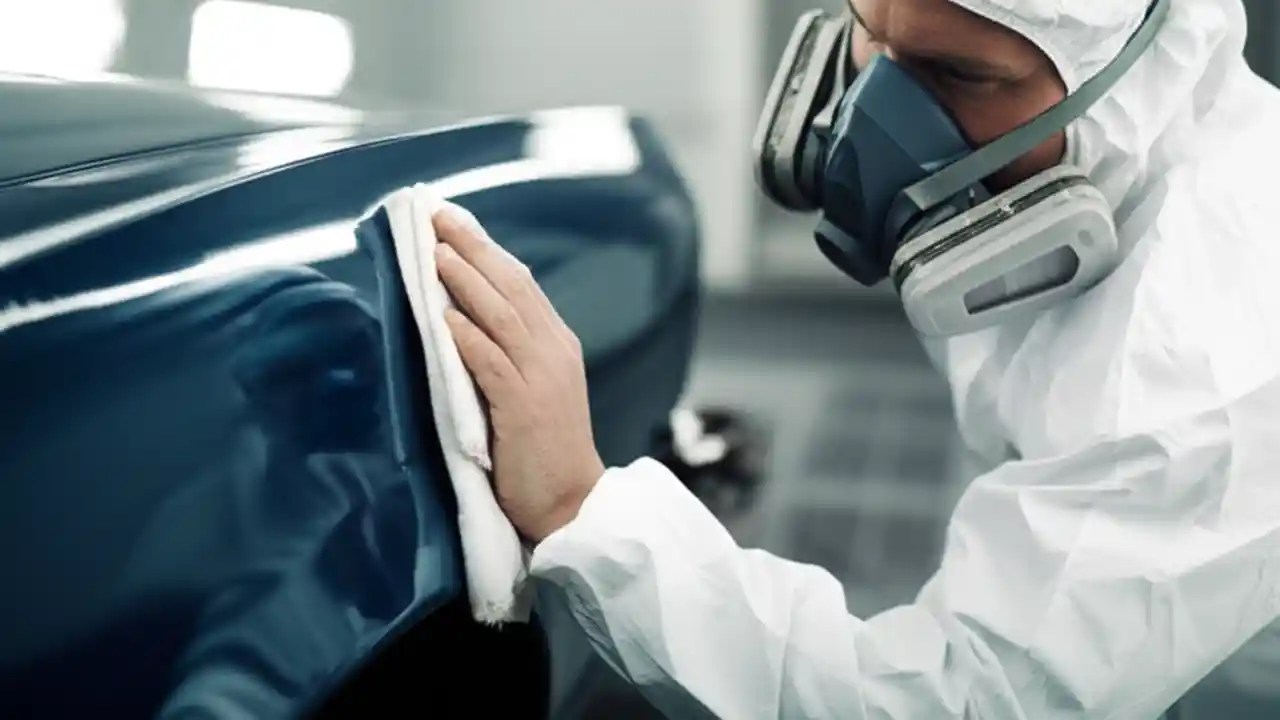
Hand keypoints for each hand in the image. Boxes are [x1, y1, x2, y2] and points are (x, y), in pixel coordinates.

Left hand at [434, 204, 604, 543]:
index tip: (455, 222)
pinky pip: (492, 364)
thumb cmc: (542, 449)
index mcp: (557, 344)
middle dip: (474, 249)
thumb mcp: (531, 388)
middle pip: (512, 287)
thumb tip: (462, 316)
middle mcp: (553, 352)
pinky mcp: (524, 408)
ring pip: (502, 316)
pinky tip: (444, 318)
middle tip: (439, 216)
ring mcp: (541, 378)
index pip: (521, 283)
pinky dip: (469, 338)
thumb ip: (508, 352)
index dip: (487, 250)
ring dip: (467, 282)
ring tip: (436, 254)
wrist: (569, 501)